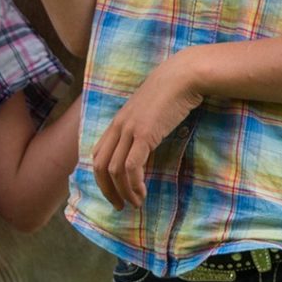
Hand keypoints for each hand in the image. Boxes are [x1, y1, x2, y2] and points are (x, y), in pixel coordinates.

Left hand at [93, 51, 205, 210]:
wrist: (183, 75)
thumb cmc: (172, 91)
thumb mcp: (150, 110)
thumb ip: (142, 125)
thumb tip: (146, 144)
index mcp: (118, 121)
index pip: (98, 153)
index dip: (101, 176)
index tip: (113, 190)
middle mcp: (118, 126)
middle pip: (100, 165)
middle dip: (107, 190)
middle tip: (119, 205)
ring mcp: (130, 130)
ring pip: (114, 170)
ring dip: (123, 192)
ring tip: (135, 203)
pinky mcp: (144, 134)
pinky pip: (131, 167)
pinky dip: (134, 184)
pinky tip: (142, 192)